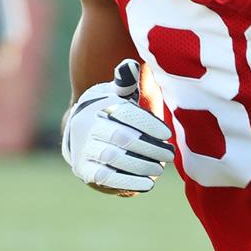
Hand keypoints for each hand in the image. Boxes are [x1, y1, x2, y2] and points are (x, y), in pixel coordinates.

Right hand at [61, 60, 173, 195]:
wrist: (80, 134)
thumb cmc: (109, 114)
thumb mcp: (116, 96)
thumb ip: (126, 83)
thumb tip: (129, 66)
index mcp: (98, 107)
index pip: (125, 114)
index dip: (148, 124)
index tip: (167, 134)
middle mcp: (87, 127)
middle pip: (122, 137)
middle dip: (149, 147)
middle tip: (169, 155)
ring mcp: (84, 149)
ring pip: (115, 158)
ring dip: (141, 165)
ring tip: (159, 169)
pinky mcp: (84, 170)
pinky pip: (107, 178)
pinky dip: (128, 182)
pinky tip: (147, 185)